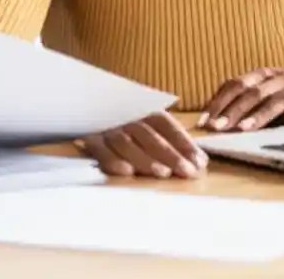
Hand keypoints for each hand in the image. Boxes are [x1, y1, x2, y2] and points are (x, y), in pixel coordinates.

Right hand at [78, 112, 207, 179]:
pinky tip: (126, 171)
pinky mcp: (89, 140)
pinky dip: (113, 160)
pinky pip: (100, 150)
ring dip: (145, 158)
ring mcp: (107, 128)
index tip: (199, 162)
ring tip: (162, 173)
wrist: (82, 115)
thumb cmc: (126, 131)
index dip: (183, 142)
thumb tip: (201, 162)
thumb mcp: (149, 131)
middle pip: (149, 134)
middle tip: (186, 171)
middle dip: (170, 154)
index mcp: (142, 110)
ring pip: (126, 142)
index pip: (166, 124)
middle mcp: (125, 117)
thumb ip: (174, 143)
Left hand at [198, 68, 283, 132]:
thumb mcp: (270, 94)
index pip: (237, 84)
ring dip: (262, 114)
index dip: (219, 101)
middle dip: (234, 110)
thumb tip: (214, 120)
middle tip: (219, 127)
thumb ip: (247, 103)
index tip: (205, 121)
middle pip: (255, 91)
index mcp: (266, 75)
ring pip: (281, 98)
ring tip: (246, 129)